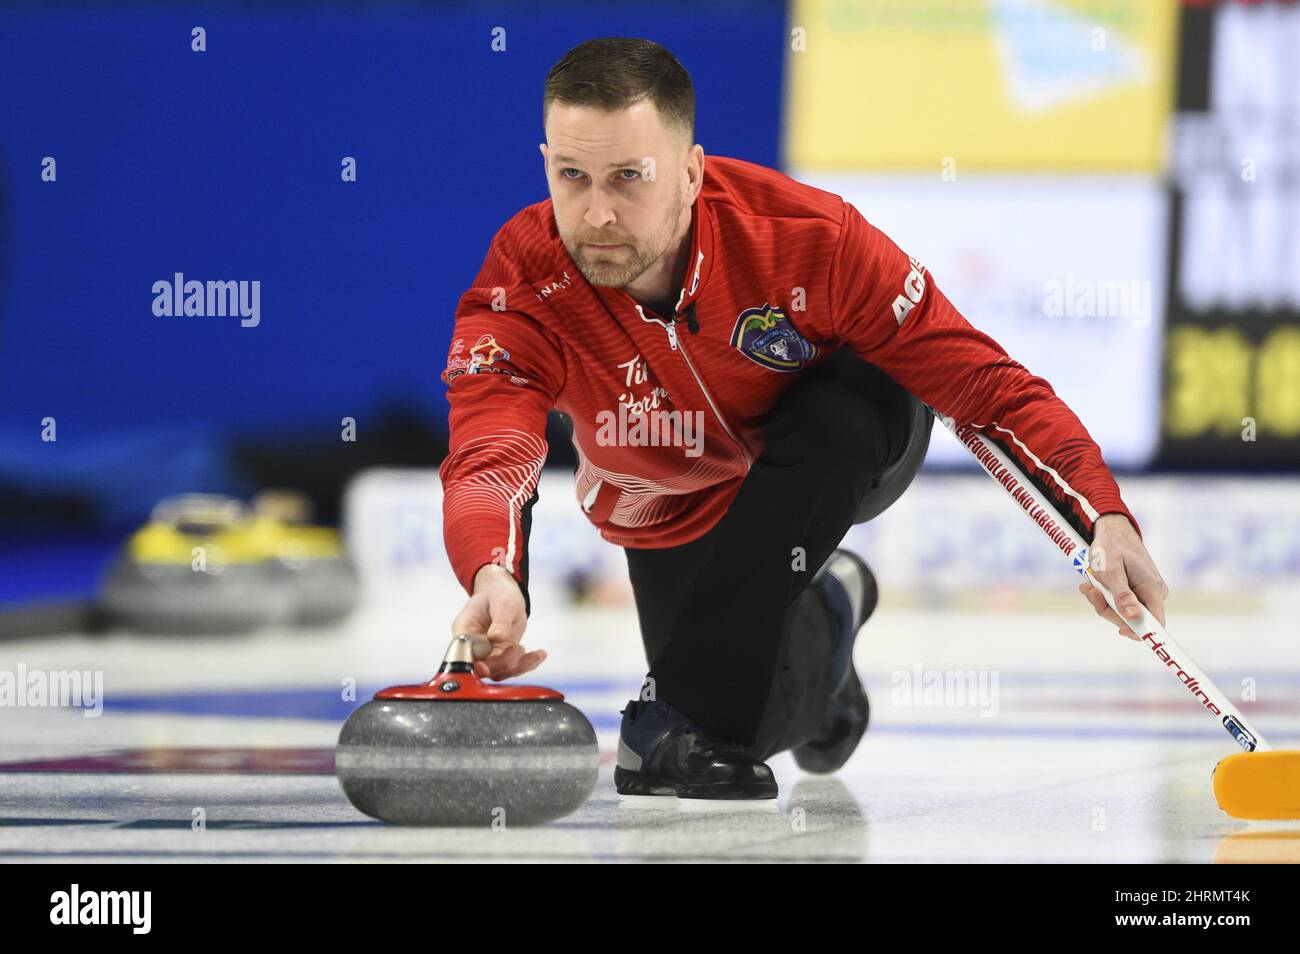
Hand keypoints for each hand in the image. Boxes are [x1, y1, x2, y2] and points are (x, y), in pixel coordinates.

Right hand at [449, 563, 546, 679]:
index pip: (462, 655)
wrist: (503, 592)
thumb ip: (499, 621)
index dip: (472, 665)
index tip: (484, 667)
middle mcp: (474, 647)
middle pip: (482, 668)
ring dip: (518, 666)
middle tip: (518, 648)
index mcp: (464, 631)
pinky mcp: (502, 655)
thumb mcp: (502, 602)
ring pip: (499, 672)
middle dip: (502, 664)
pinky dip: (527, 664)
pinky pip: (513, 667)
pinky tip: (540, 654)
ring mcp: (488, 653)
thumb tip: (496, 638)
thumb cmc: (498, 593)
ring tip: (535, 654)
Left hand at [1078, 514, 1168, 640]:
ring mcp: (1144, 593)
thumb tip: (1133, 618)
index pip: (1156, 624)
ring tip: (1089, 585)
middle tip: (1092, 592)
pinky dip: (1104, 597)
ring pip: (1122, 612)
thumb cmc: (1110, 547)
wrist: (1112, 530)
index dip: (1141, 633)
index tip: (1120, 632)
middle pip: (1132, 620)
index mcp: (1152, 589)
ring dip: (1102, 602)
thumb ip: (1121, 595)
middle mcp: (1153, 594)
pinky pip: (1119, 603)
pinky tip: (1093, 586)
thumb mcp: (1110, 571)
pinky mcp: (1135, 591)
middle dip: (1108, 609)